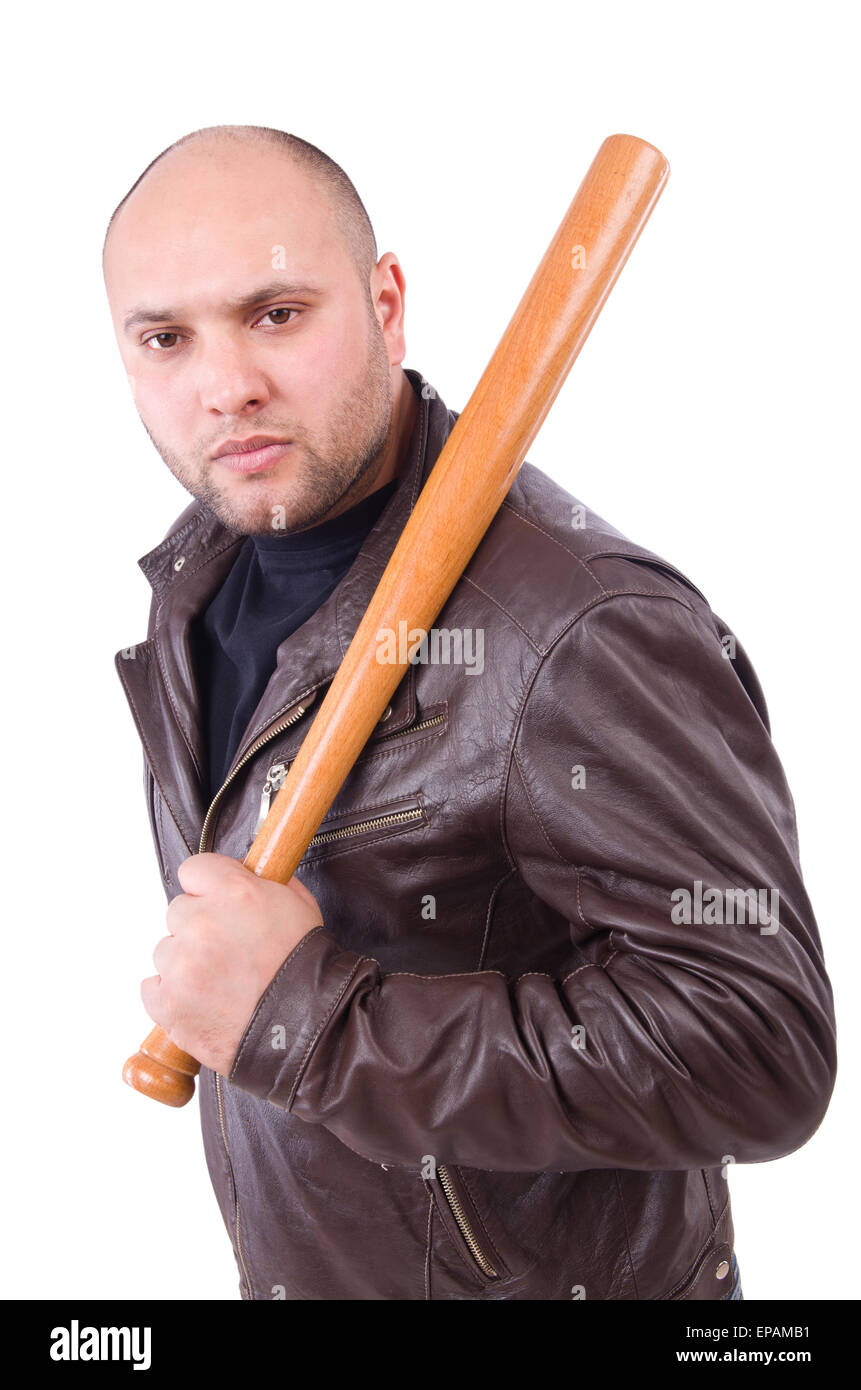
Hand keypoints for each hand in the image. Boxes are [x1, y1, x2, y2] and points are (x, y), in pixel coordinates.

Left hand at [141, 852, 322, 1074]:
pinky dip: (172, 995)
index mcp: (234, 892)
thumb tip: (244, 872)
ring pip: (166, 951)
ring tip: (221, 984)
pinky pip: (153, 988)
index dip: (207, 887)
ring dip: (187, 963)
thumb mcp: (298, 904)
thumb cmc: (307, 968)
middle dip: (199, 928)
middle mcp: (202, 923)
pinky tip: (202, 1001)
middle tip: (228, 951)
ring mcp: (181, 965)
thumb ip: (264, 882)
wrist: (309, 1030)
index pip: (194, 869)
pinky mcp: (168, 1003)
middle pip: (178, 912)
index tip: (216, 902)